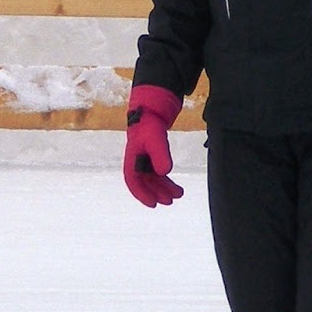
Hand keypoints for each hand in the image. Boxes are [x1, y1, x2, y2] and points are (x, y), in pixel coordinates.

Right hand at [123, 84, 183, 206]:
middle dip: (157, 192)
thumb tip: (165, 172)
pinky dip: (166, 179)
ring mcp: (144, 158)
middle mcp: (137, 160)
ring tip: (179, 194)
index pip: (133, 179)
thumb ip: (160, 155)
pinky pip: (158, 172)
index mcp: (133, 157)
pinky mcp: (152, 154)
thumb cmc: (149, 122)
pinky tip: (175, 184)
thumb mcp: (156, 137)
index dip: (141, 193)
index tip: (153, 204)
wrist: (151, 108)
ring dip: (164, 187)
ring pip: (153, 178)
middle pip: (145, 181)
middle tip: (170, 201)